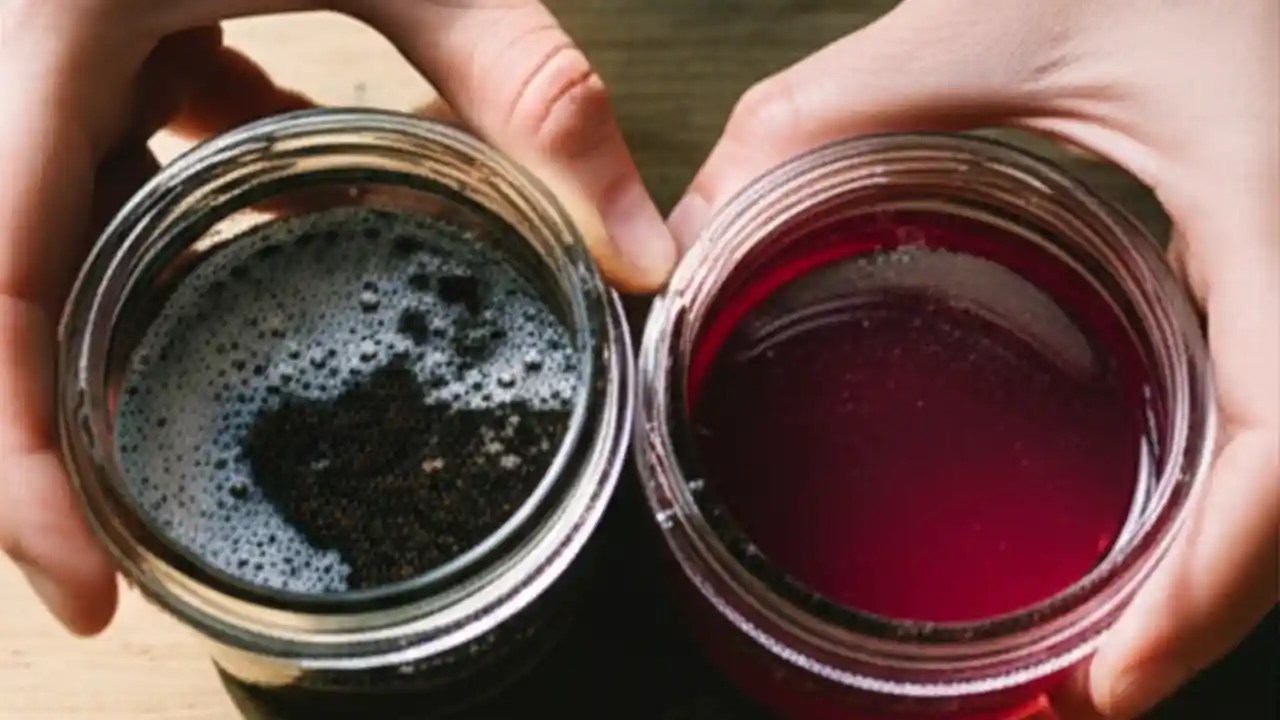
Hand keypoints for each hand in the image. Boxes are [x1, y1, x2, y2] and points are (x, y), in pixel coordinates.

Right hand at [0, 0, 672, 635]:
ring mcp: (27, 29)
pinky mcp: (74, 4)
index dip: (9, 462)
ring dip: (141, 252)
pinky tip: (256, 139)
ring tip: (244, 289)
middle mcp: (1, 45)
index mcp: (42, 26)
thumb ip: (531, 94)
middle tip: (158, 484)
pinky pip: (92, 114)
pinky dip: (173, 148)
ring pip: (42, 196)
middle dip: (66, 385)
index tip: (89, 587)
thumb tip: (643, 255)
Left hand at [671, 1, 1277, 715]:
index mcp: (1270, 219)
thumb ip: (825, 119)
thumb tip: (694, 230)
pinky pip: (1271, 405)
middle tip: (1082, 691)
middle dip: (1197, 618)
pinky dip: (1213, 489)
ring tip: (1108, 640)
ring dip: (1207, 570)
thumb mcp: (980, 23)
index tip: (1109, 683)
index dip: (1207, 592)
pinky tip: (1143, 517)